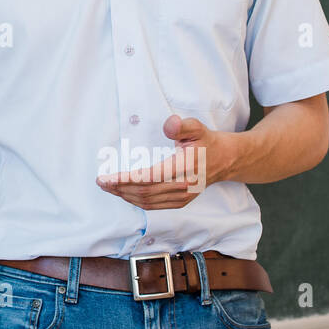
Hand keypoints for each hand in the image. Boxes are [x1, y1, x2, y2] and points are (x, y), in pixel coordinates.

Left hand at [95, 114, 233, 209]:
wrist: (227, 160)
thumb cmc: (208, 142)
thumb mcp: (198, 128)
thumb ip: (182, 126)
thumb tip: (169, 123)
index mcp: (184, 168)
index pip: (149, 177)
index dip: (126, 179)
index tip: (107, 177)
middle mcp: (183, 186)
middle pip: (144, 191)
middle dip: (119, 188)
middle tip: (101, 181)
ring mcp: (183, 196)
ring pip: (148, 201)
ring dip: (125, 195)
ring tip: (108, 187)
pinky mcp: (181, 201)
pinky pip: (155, 205)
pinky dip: (137, 201)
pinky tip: (125, 194)